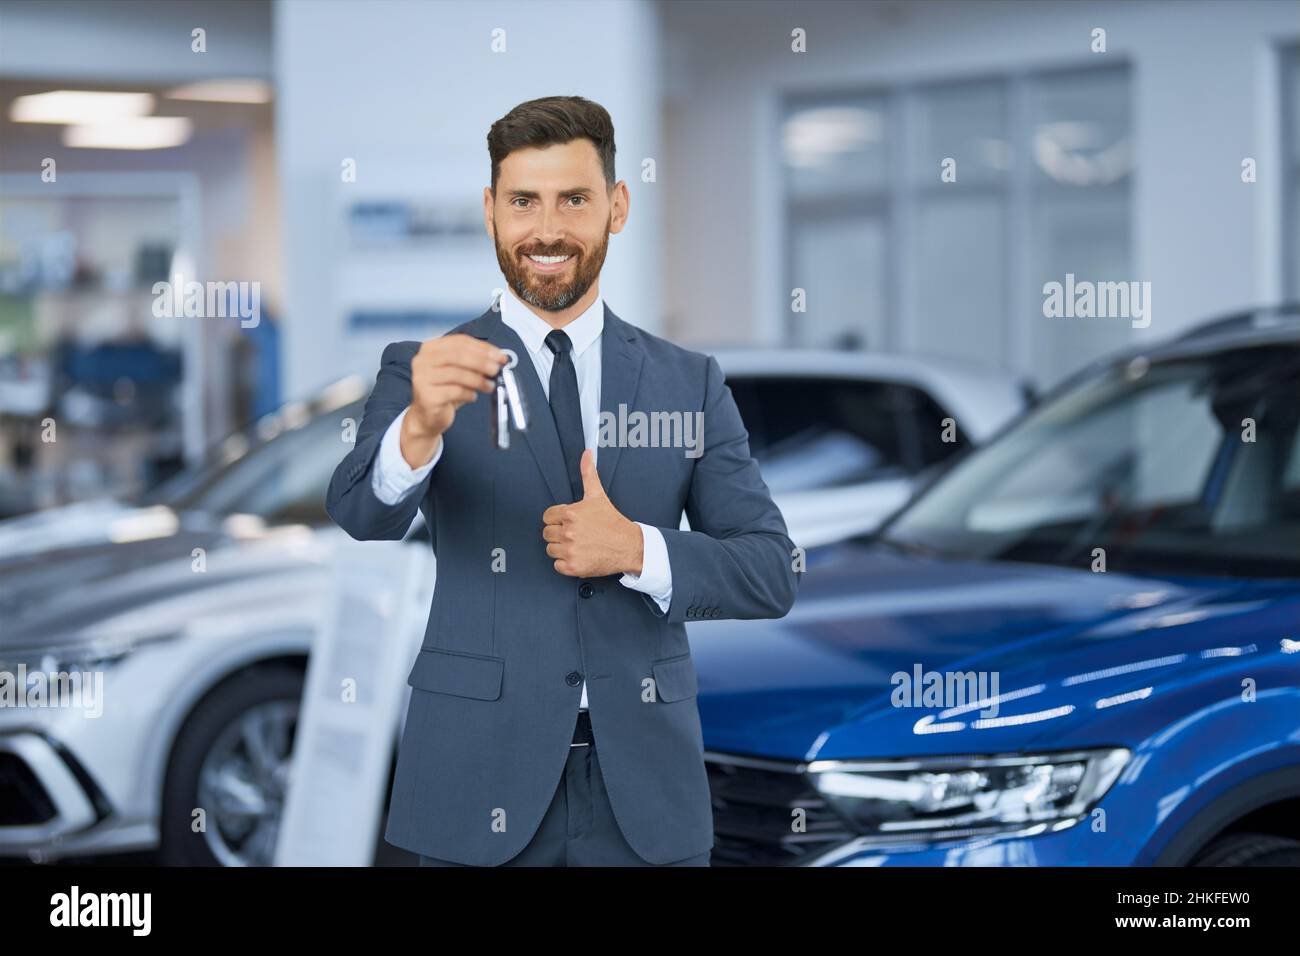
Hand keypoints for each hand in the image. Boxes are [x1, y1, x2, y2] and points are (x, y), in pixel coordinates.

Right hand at [401, 334, 506, 467]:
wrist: (427, 417)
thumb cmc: (445, 391)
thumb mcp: (459, 372)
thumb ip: (474, 362)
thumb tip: (498, 359)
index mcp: (430, 348)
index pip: (460, 341)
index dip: (483, 348)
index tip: (499, 356)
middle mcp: (422, 360)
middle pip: (458, 355)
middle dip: (481, 362)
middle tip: (496, 369)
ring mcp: (422, 378)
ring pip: (457, 374)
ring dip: (479, 380)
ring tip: (490, 386)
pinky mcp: (427, 396)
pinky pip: (455, 392)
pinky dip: (469, 394)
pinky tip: (473, 397)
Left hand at [542, 449, 643, 577]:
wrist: (628, 546)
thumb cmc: (612, 522)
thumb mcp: (597, 496)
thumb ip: (588, 473)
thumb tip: (587, 453)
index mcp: (570, 514)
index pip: (547, 517)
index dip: (558, 520)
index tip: (571, 523)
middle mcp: (568, 532)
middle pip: (547, 534)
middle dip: (559, 534)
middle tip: (576, 534)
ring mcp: (570, 550)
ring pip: (551, 550)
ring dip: (562, 549)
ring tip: (578, 545)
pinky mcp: (573, 567)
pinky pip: (557, 566)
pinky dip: (566, 564)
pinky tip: (579, 556)